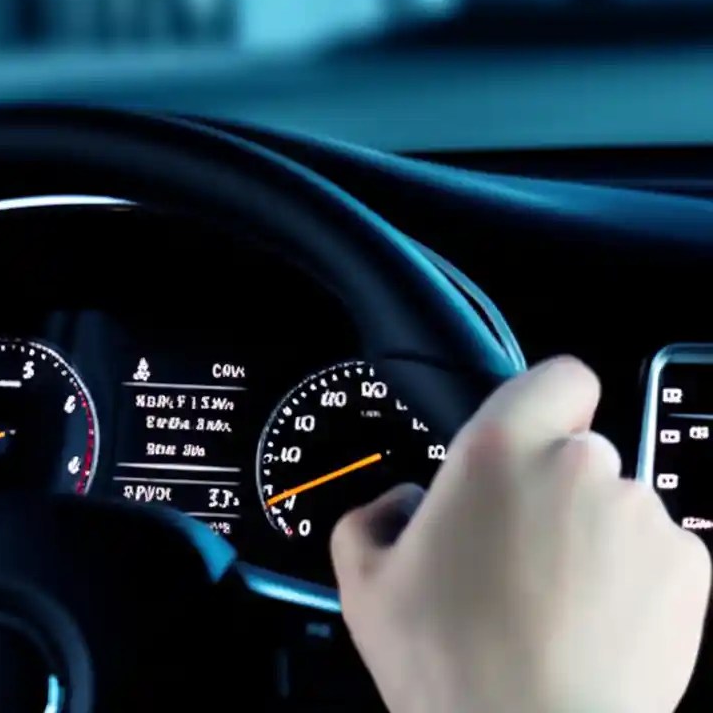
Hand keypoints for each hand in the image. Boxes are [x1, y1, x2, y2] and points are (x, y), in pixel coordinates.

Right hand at [333, 357, 710, 712]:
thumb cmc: (450, 667)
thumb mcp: (363, 584)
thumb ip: (370, 518)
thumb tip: (400, 507)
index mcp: (497, 452)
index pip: (556, 376)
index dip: (543, 404)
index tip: (525, 445)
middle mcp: (578, 467)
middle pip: (578, 452)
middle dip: (551, 491)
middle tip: (514, 554)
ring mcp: (641, 516)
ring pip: (615, 505)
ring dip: (591, 537)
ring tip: (552, 603)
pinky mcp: (686, 566)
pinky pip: (655, 552)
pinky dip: (631, 578)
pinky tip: (590, 624)